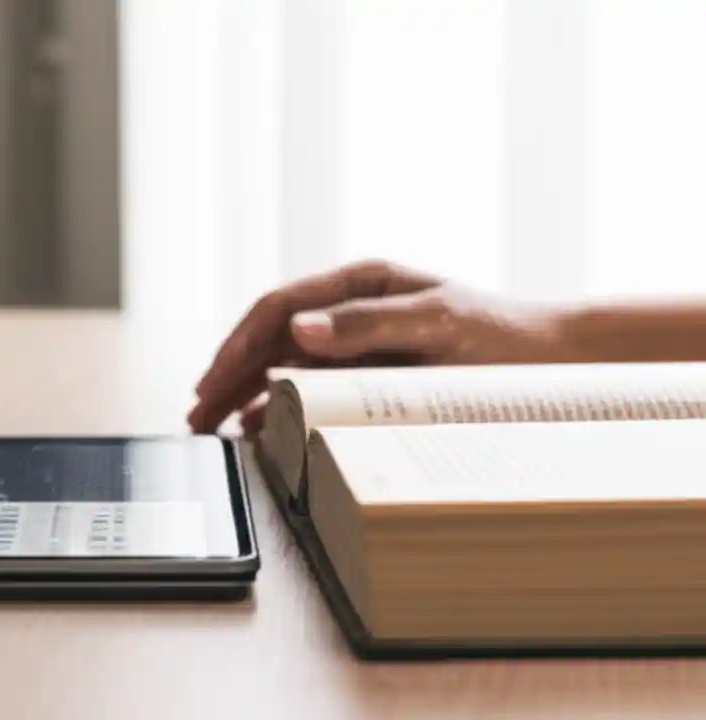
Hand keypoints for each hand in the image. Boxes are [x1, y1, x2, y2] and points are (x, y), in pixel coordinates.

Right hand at [188, 260, 569, 433]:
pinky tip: (253, 426)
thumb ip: (370, 323)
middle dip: (227, 374)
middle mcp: (348, 309)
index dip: (240, 345)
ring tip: (210, 425)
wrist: (550, 360)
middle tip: (196, 414)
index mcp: (359, 282)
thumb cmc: (501, 334)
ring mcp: (353, 342)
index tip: (214, 381)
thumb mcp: (439, 321)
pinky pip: (307, 387)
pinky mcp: (363, 373)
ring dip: (242, 392)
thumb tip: (300, 328)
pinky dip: (275, 405)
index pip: (279, 308)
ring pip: (280, 365)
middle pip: (269, 338)